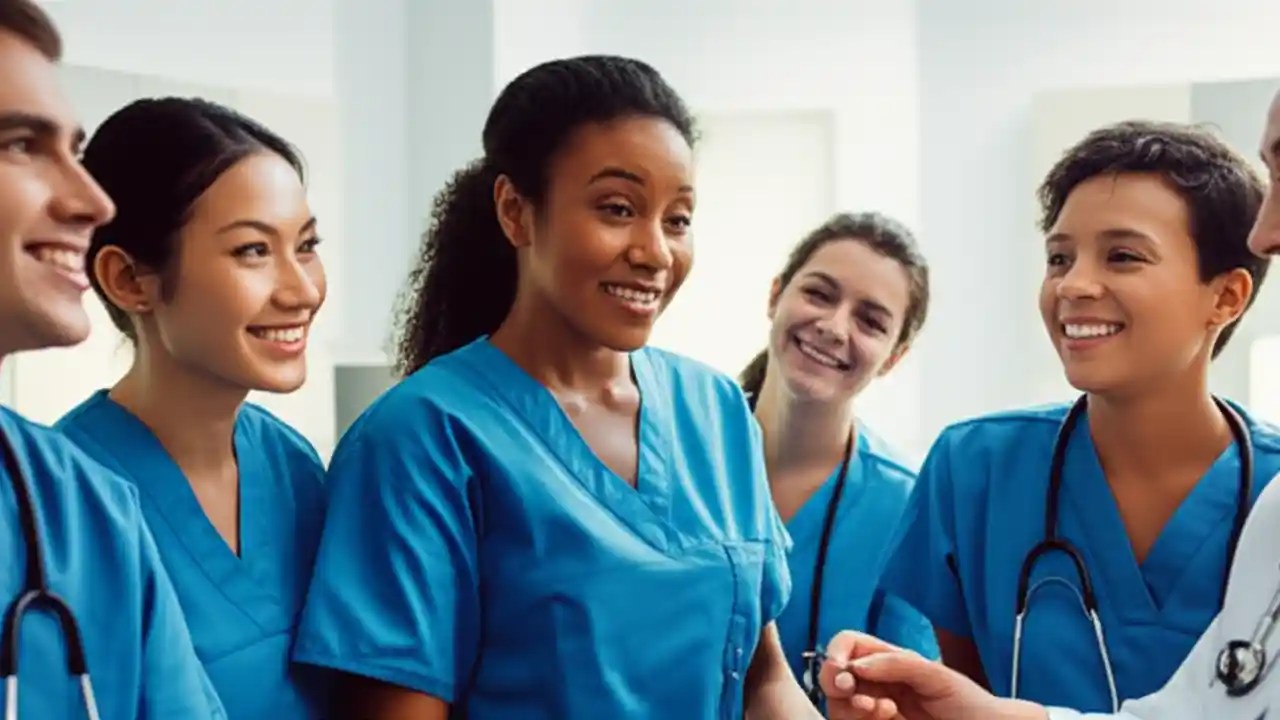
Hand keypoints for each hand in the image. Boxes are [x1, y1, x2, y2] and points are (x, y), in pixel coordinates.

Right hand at [818, 631, 1046, 719]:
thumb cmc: (969, 702)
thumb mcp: (937, 676)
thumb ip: (897, 664)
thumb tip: (856, 665)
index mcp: (887, 660)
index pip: (847, 645)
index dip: (836, 653)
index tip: (843, 670)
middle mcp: (876, 683)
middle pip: (832, 676)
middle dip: (836, 684)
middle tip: (857, 694)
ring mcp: (875, 710)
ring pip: (837, 705)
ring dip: (850, 707)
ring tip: (883, 711)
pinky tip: (888, 718)